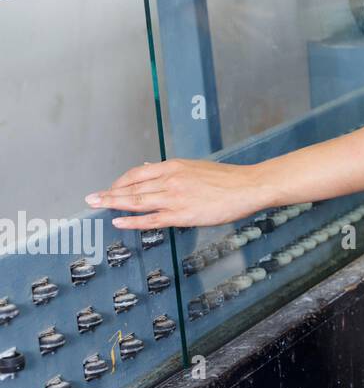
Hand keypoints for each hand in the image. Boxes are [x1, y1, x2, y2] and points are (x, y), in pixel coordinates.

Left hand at [85, 159, 273, 228]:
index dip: (121, 181)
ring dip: (113, 203)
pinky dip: (132, 221)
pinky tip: (118, 221)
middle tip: (91, 198)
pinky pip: (151, 219)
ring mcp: (174, 198)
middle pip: (133, 187)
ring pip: (137, 201)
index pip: (139, 172)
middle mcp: (170, 180)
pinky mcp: (182, 215)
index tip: (111, 187)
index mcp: (175, 166)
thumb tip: (150, 167)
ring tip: (96, 206)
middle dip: (109, 193)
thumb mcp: (197, 167)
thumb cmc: (228, 179)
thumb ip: (173, 170)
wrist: (248, 187)